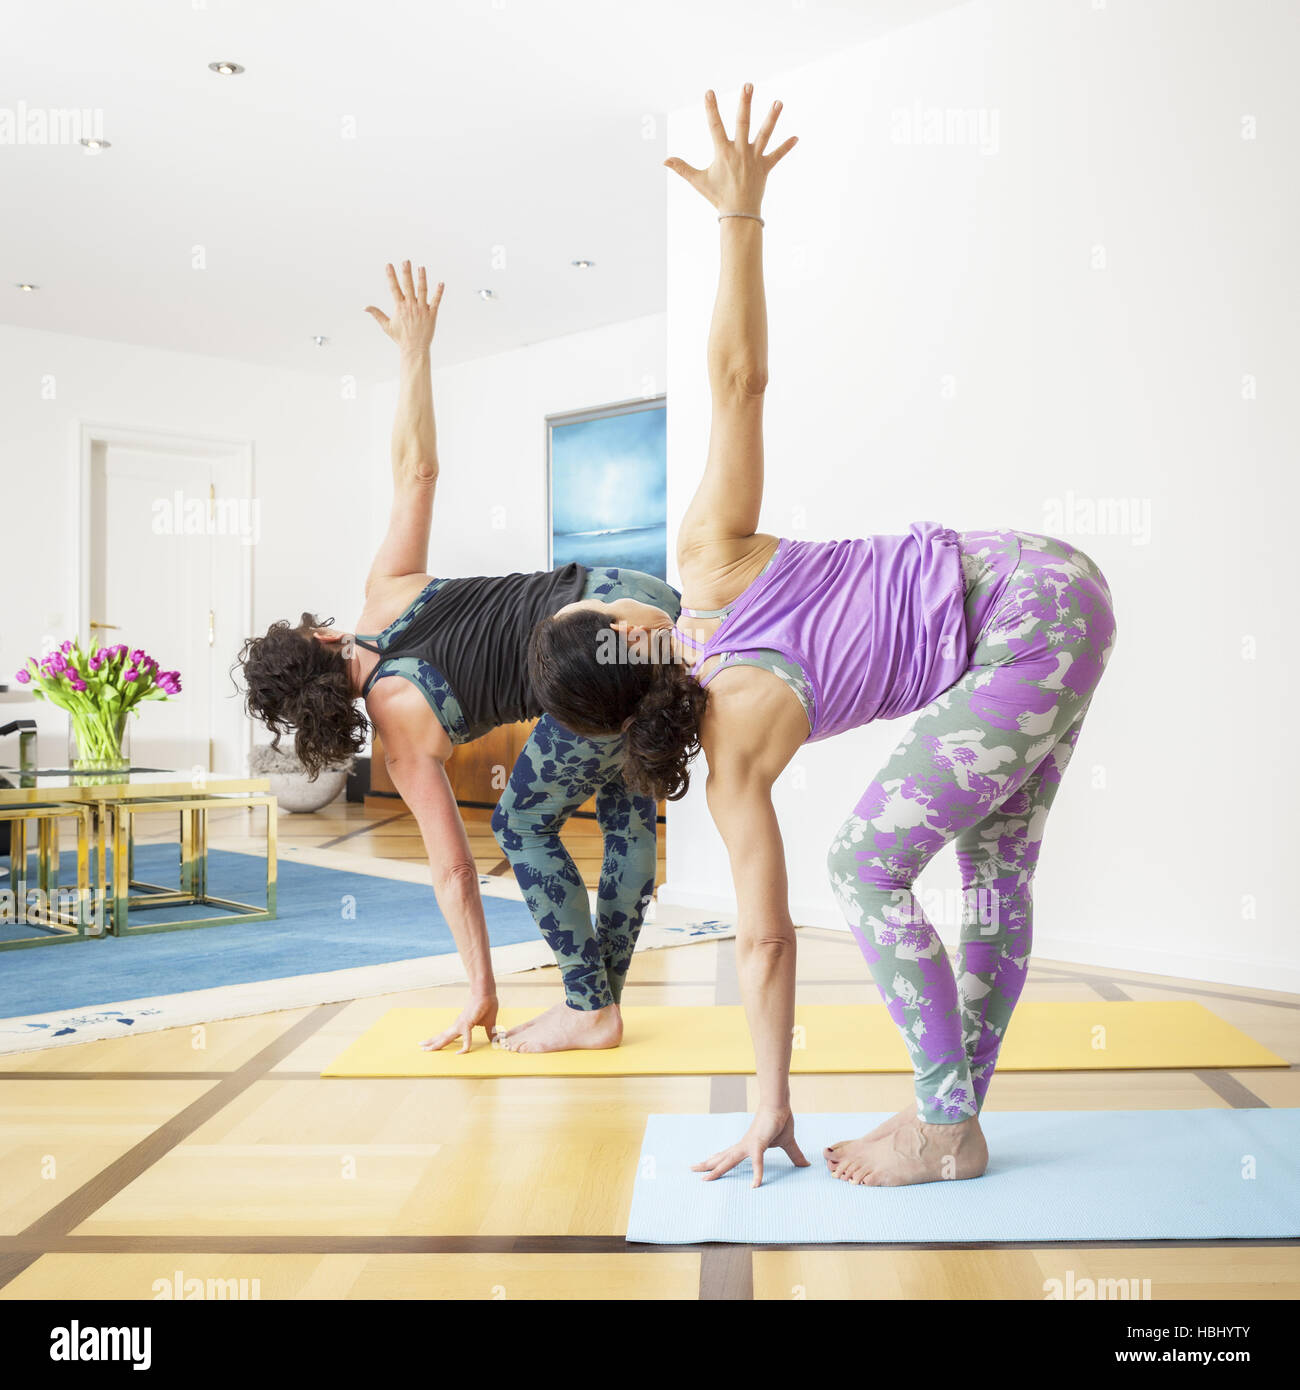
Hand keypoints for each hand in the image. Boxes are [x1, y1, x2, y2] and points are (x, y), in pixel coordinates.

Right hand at [366, 261, 443, 353]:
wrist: (414, 349)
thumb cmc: (400, 338)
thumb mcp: (386, 326)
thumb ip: (377, 314)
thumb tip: (365, 307)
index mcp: (400, 307)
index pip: (394, 288)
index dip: (391, 276)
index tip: (389, 265)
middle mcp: (411, 306)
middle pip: (408, 286)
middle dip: (406, 273)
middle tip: (406, 261)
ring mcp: (422, 310)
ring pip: (422, 291)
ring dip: (422, 279)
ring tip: (421, 268)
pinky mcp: (432, 315)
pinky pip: (436, 301)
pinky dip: (438, 292)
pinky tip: (441, 283)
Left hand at [420, 993, 497, 1054]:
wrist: (486, 993)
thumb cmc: (487, 1005)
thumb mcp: (489, 1024)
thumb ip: (490, 1033)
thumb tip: (494, 1040)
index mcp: (462, 1025)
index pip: (450, 1035)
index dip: (444, 1041)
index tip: (437, 1047)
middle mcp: (458, 1025)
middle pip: (443, 1036)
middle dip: (432, 1043)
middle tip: (422, 1047)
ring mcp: (461, 1024)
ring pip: (446, 1037)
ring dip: (436, 1043)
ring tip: (425, 1048)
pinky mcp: (468, 1023)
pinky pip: (466, 1038)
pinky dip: (464, 1046)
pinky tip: (460, 1053)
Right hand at [664, 84, 796, 216]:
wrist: (738, 214)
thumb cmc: (717, 197)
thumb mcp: (698, 181)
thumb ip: (682, 168)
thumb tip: (664, 160)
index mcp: (723, 152)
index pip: (715, 126)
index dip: (711, 109)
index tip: (709, 92)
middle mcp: (740, 152)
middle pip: (743, 123)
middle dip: (745, 103)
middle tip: (748, 85)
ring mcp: (754, 158)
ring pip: (765, 134)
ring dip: (772, 118)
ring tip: (779, 102)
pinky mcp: (765, 167)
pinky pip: (777, 155)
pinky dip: (786, 147)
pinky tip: (796, 137)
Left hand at [692, 1106, 809, 1188]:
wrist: (780, 1104)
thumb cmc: (780, 1121)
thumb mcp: (787, 1144)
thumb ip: (794, 1155)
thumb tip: (805, 1164)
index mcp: (747, 1145)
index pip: (729, 1155)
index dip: (718, 1160)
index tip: (708, 1166)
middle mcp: (744, 1145)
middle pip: (722, 1158)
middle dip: (707, 1165)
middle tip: (692, 1170)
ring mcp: (749, 1145)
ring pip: (729, 1160)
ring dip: (716, 1169)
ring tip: (702, 1178)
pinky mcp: (759, 1144)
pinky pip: (757, 1162)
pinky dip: (756, 1173)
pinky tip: (755, 1186)